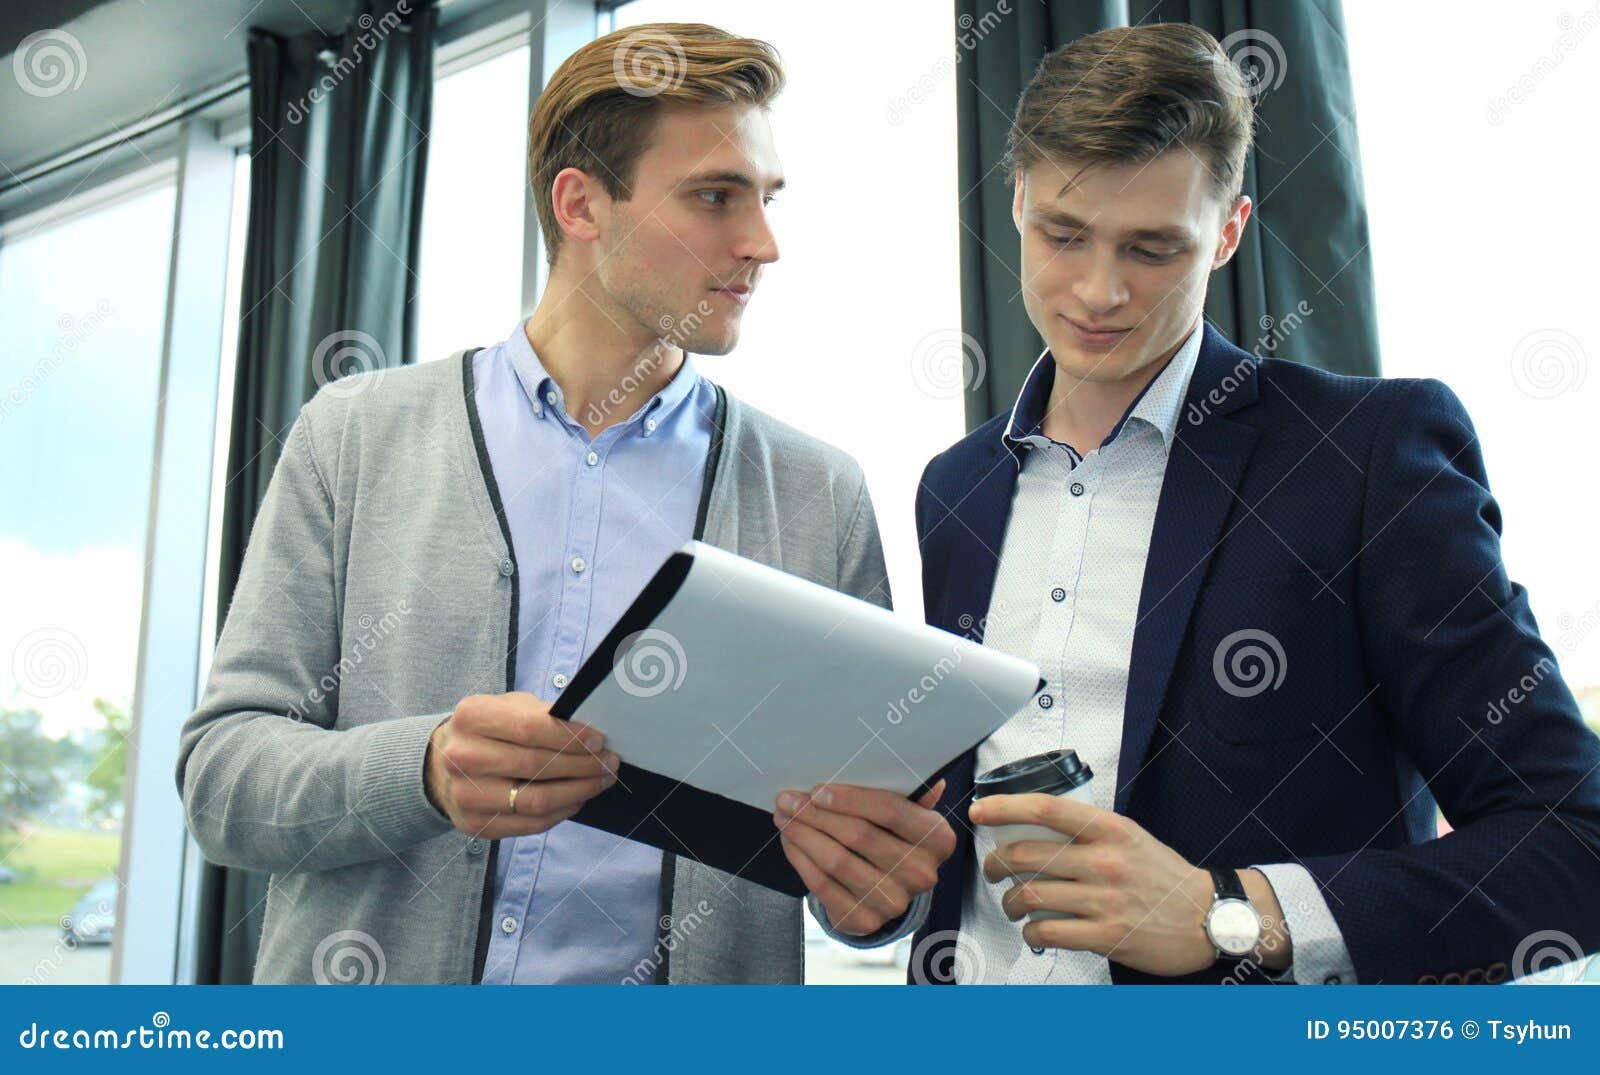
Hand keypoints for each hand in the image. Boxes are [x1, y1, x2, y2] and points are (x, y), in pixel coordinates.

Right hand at [424, 692, 618, 838]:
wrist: (438, 764)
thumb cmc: (485, 731)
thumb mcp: (508, 708)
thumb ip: (544, 716)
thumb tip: (590, 734)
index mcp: (472, 717)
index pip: (530, 729)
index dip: (570, 737)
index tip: (598, 740)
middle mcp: (462, 756)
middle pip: (536, 765)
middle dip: (582, 765)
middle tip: (609, 762)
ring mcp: (465, 794)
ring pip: (536, 800)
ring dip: (578, 792)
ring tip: (600, 781)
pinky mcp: (474, 824)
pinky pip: (530, 823)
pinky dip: (561, 812)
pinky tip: (577, 799)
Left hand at [774, 780, 955, 936]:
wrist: (889, 890)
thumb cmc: (895, 838)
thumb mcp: (908, 814)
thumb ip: (909, 793)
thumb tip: (927, 779)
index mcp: (938, 838)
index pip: (891, 812)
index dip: (850, 800)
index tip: (816, 791)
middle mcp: (921, 873)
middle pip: (858, 835)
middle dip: (816, 814)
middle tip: (788, 799)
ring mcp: (894, 901)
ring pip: (836, 860)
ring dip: (803, 834)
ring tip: (784, 816)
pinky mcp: (866, 920)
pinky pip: (823, 885)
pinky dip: (801, 859)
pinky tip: (790, 841)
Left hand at [971, 792, 1223, 975]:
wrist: (1208, 917)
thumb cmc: (1165, 875)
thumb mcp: (1131, 836)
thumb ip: (1089, 831)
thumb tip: (1037, 826)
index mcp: (1110, 830)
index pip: (1046, 809)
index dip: (1004, 807)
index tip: (980, 812)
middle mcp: (1106, 861)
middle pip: (1026, 855)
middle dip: (996, 864)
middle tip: (993, 869)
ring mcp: (1105, 900)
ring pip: (1031, 896)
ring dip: (1011, 902)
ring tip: (1013, 904)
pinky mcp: (1106, 936)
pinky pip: (1048, 932)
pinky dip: (1030, 933)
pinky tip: (1033, 931)